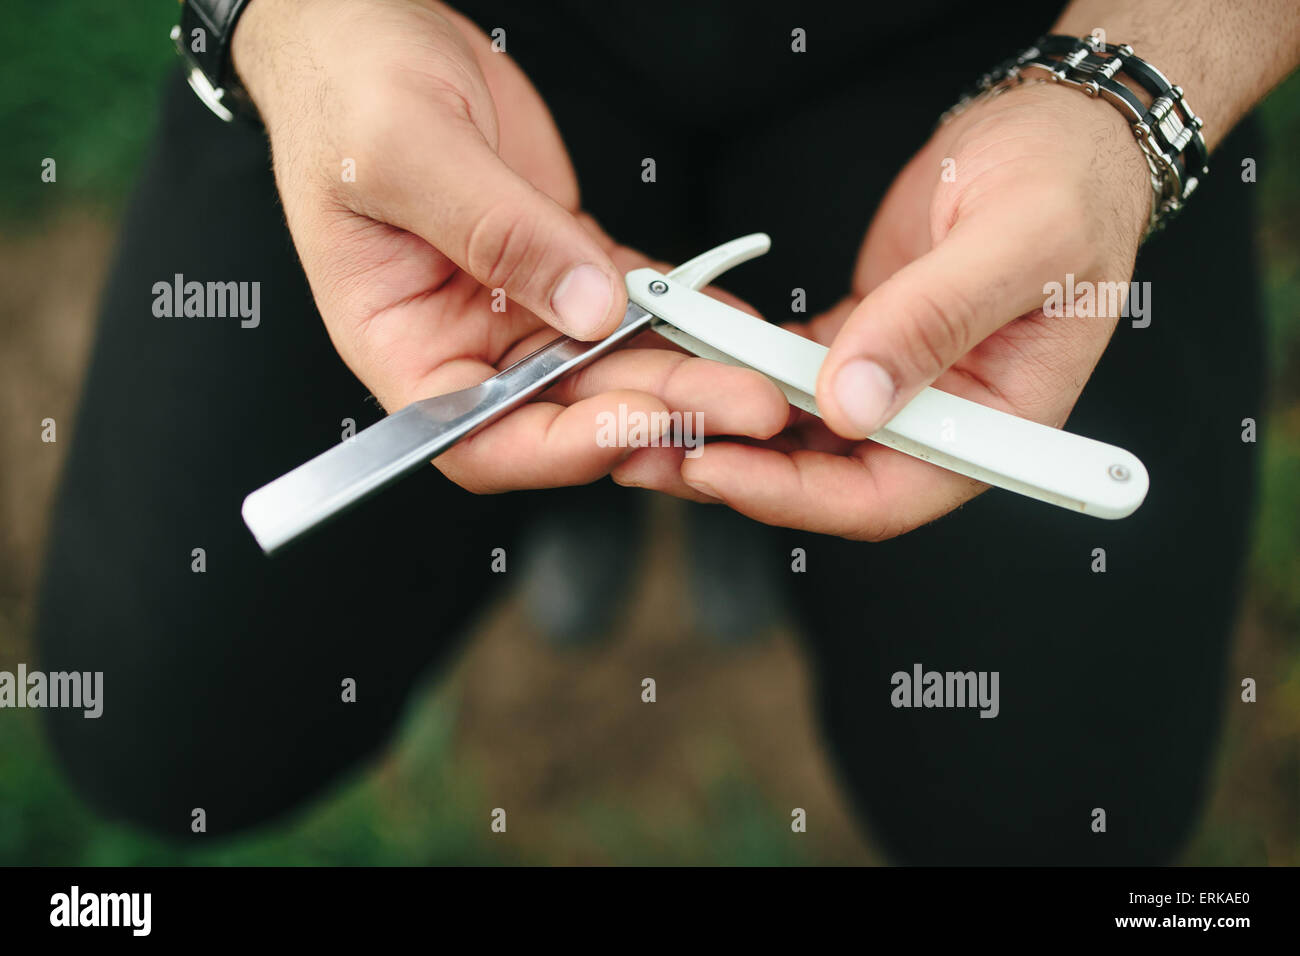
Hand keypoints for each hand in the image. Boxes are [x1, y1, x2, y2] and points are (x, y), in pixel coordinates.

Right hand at [232, 0, 786, 491]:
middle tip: (739, 402)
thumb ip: (496, 231)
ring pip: (612, 365)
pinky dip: (682, 311)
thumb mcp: (406, 149)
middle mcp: (462, 339)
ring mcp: (517, 305)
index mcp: (400, 340)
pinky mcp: (561, 262)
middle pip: (565, 410)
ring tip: (754, 369)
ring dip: (685, 371)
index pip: (478, 435)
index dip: (558, 448)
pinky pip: (632, 302)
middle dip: (658, 411)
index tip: (635, 422)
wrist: (366, 25)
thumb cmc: (348, 86)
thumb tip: (587, 311)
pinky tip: (728, 315)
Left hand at [619, 80, 1152, 535]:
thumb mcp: (1015, 242)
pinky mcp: (863, 346)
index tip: (718, 469)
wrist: (1057, 131)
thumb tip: (852, 405)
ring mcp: (898, 385)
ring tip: (650, 412)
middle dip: (740, 469)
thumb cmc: (1064, 182)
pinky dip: (742, 373)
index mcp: (997, 424)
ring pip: (801, 433)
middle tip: (651, 448)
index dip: (798, 496)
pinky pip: (791, 377)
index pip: (888, 494)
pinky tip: (692, 361)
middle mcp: (942, 420)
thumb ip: (933, 321)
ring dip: (730, 426)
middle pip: (828, 476)